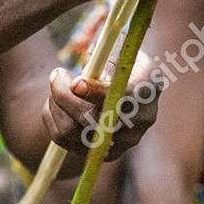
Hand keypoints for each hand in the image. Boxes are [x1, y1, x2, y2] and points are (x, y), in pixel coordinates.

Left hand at [41, 49, 161, 161]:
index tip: (75, 82)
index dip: (98, 93)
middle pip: (96, 120)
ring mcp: (125, 141)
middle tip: (56, 73)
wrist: (123, 87)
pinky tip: (58, 103)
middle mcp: (143, 118)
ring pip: (73, 131)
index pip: (127, 96)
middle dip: (66, 96)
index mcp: (149, 85)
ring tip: (58, 84)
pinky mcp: (105, 154)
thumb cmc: (117, 61)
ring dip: (56, 104)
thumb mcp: (114, 49)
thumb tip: (85, 72)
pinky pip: (64, 140)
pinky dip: (53, 117)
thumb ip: (102, 55)